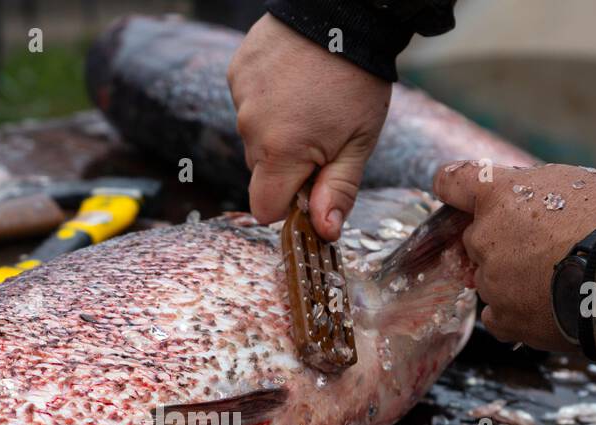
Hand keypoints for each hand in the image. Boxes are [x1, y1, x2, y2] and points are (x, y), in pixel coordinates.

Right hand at [228, 13, 390, 240]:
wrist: (343, 11)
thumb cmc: (357, 78)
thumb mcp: (359, 142)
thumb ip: (338, 190)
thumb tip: (323, 231)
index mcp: (280, 151)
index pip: (264, 208)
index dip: (289, 205)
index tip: (313, 186)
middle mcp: (250, 127)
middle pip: (260, 173)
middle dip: (286, 166)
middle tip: (321, 136)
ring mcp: (240, 98)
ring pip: (254, 138)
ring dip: (277, 132)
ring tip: (309, 101)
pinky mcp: (236, 72)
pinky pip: (248, 105)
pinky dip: (268, 101)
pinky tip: (293, 81)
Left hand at [433, 162, 595, 351]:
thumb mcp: (576, 181)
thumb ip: (533, 188)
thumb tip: (517, 195)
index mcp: (498, 195)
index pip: (452, 182)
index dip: (453, 186)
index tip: (455, 192)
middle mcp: (484, 237)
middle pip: (478, 237)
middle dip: (503, 240)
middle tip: (548, 245)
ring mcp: (491, 281)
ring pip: (491, 277)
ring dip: (514, 277)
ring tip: (559, 278)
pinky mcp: (504, 318)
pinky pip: (498, 314)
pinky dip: (516, 311)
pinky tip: (546, 305)